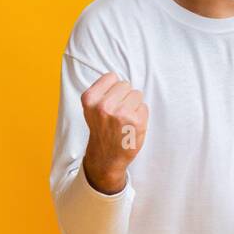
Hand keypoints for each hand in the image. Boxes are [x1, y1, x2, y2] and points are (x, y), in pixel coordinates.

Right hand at [81, 72, 147, 195]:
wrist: (106, 156)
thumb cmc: (102, 129)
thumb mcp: (92, 108)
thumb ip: (102, 92)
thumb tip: (118, 77)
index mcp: (90, 99)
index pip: (111, 76)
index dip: (113, 88)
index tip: (109, 100)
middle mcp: (103, 105)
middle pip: (126, 84)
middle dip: (124, 96)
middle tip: (117, 112)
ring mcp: (121, 113)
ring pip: (137, 94)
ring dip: (134, 105)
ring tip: (124, 119)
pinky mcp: (136, 121)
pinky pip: (144, 107)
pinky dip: (141, 114)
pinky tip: (131, 125)